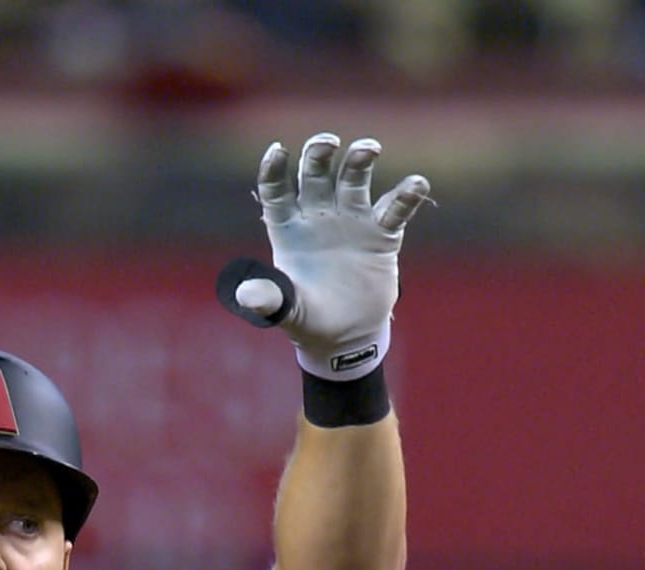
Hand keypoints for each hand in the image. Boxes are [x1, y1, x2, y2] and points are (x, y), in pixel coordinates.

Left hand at [223, 133, 430, 379]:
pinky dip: (405, 196)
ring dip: (359, 161)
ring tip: (368, 148)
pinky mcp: (382, 235)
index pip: (277, 192)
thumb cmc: (306, 319)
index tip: (277, 150)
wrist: (344, 335)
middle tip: (327, 141)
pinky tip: (416, 184)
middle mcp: (318, 217)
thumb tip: (247, 295)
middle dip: (319, 155)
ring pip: (354, 181)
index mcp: (287, 230)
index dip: (274, 170)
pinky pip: (395, 209)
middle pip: (315, 176)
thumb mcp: (285, 311)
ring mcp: (351, 222)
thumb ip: (269, 299)